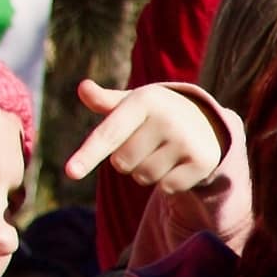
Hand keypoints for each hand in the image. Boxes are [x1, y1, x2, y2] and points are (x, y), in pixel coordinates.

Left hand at [65, 80, 223, 192]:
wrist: (206, 121)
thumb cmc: (154, 113)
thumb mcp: (131, 104)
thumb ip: (104, 101)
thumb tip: (83, 88)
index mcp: (143, 100)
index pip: (108, 134)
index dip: (87, 155)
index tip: (70, 173)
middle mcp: (167, 119)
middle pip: (123, 163)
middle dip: (127, 160)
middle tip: (145, 144)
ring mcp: (186, 141)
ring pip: (144, 177)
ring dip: (146, 172)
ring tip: (162, 154)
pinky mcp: (202, 162)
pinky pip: (167, 187)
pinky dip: (167, 182)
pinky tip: (178, 164)